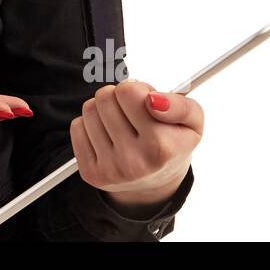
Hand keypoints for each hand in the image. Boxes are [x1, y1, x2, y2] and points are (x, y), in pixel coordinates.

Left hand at [70, 79, 202, 210]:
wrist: (156, 180)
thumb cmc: (173, 142)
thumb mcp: (192, 122)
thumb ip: (181, 106)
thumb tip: (152, 100)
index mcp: (161, 147)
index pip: (128, 91)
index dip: (137, 89)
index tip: (146, 102)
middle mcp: (134, 163)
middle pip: (105, 96)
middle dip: (119, 97)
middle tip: (132, 113)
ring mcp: (110, 170)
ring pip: (89, 109)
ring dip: (104, 110)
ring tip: (121, 125)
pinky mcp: (91, 173)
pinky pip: (77, 127)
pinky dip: (90, 126)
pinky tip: (108, 137)